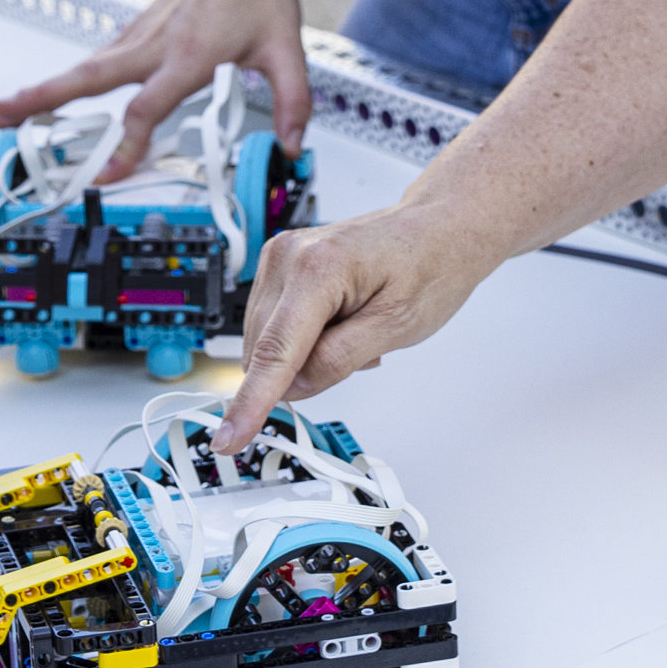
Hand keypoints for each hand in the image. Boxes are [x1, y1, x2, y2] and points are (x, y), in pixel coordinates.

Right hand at [0, 0, 308, 180]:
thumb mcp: (286, 48)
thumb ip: (294, 101)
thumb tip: (295, 148)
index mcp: (190, 56)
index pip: (147, 108)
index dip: (127, 146)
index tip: (107, 175)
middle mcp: (156, 46)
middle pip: (89, 80)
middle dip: (44, 100)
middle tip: (4, 118)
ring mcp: (140, 35)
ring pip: (86, 68)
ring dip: (45, 89)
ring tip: (5, 111)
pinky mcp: (136, 30)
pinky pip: (98, 59)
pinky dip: (70, 79)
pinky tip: (50, 95)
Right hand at [216, 194, 500, 451]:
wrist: (437, 229)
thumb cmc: (430, 266)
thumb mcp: (396, 327)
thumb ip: (338, 360)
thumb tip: (293, 388)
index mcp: (317, 267)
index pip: (273, 351)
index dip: (250, 403)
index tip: (229, 438)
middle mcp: (286, 255)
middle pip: (264, 350)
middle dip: (301, 371)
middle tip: (360, 352)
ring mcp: (278, 257)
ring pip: (263, 341)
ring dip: (302, 354)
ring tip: (355, 329)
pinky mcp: (279, 265)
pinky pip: (273, 324)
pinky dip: (301, 338)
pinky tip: (340, 322)